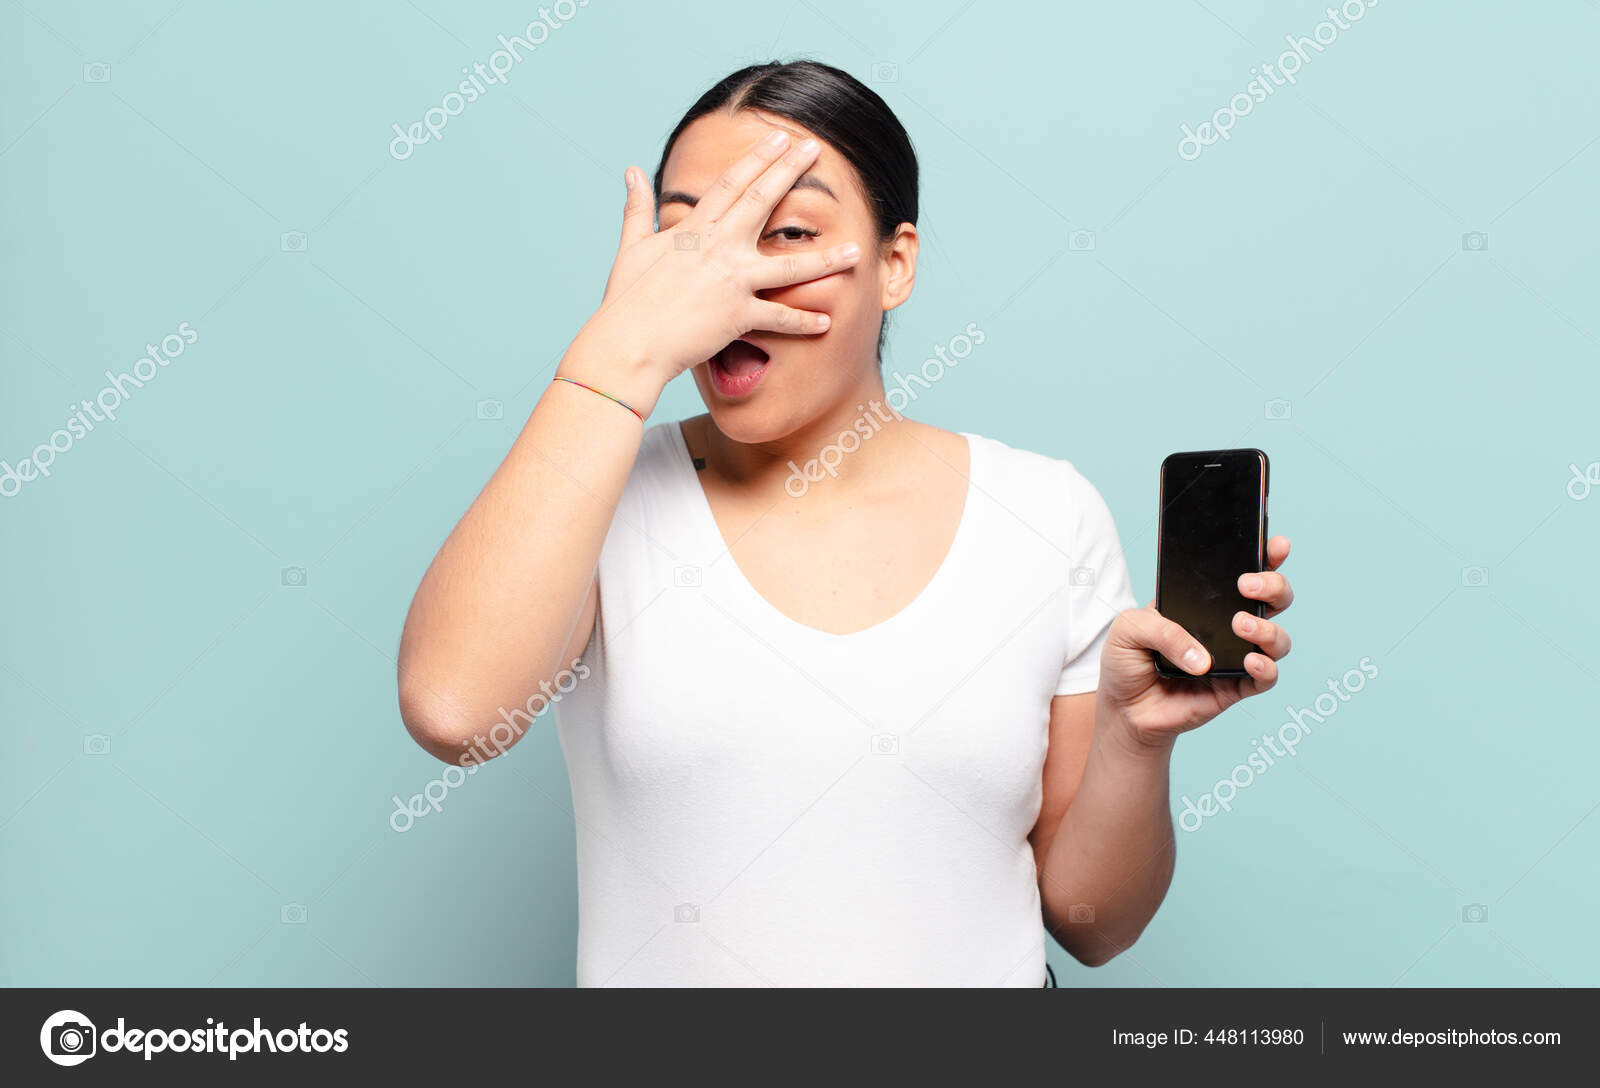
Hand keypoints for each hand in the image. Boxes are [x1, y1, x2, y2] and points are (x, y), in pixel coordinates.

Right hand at [561, 130, 863, 416]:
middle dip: (791, 173)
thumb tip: (631, 171)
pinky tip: (828, 320)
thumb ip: (637, 208)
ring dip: (824, 257)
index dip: (758, 158)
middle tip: (817, 150)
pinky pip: (779, 318)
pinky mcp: (737, 316)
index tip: (780, 138)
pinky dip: (803, 321)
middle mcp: (718, 247)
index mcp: (693, 229)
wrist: (628, 343)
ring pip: (788, 265)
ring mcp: (731, 280)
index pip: (732, 184)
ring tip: (855, 250)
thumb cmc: (626, 299)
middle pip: (762, 202)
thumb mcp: (631, 248)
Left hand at [1096, 535, 1295, 751]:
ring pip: (1277, 638)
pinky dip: (1266, 667)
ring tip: (1240, 625)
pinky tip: (1250, 661)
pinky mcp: (1236, 687)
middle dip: (1273, 585)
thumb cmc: (1126, 661)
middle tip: (1246, 585)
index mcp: (1204, 602)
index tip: (1275, 544)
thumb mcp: (1129, 628)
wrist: (1123, 707)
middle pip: (1272, 599)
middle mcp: (1227, 626)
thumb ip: (1161, 629)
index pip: (1241, 572)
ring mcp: (1235, 656)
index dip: (1265, 556)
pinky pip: (1266, 677)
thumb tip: (1202, 657)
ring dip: (1267, 628)